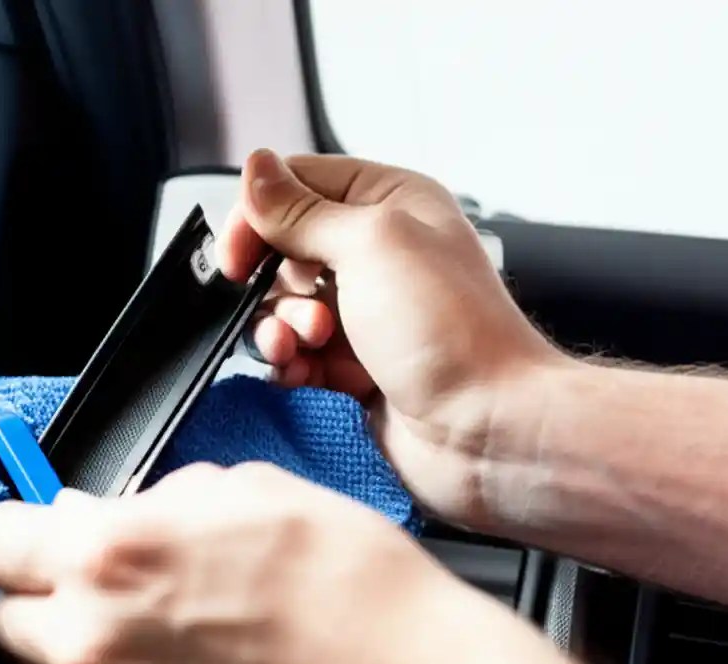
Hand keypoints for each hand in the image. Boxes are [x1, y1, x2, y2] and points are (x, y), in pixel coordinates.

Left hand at [0, 461, 457, 663]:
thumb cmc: (350, 587)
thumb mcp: (247, 494)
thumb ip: (155, 502)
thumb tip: (105, 513)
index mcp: (108, 558)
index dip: (18, 527)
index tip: (41, 526)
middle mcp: (91, 643)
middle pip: (4, 617)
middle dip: (40, 589)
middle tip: (97, 573)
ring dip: (65, 643)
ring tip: (138, 622)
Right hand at [218, 149, 569, 528]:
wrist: (489, 430)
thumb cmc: (454, 332)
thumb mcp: (370, 245)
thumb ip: (301, 210)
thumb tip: (255, 169)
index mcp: (388, 203)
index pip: (294, 185)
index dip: (257, 216)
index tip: (238, 253)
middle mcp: (374, 254)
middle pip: (279, 251)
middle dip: (274, 284)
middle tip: (305, 310)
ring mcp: (362, 313)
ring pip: (280, 308)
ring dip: (280, 329)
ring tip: (308, 347)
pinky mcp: (350, 366)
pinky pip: (292, 357)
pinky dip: (289, 366)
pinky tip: (305, 375)